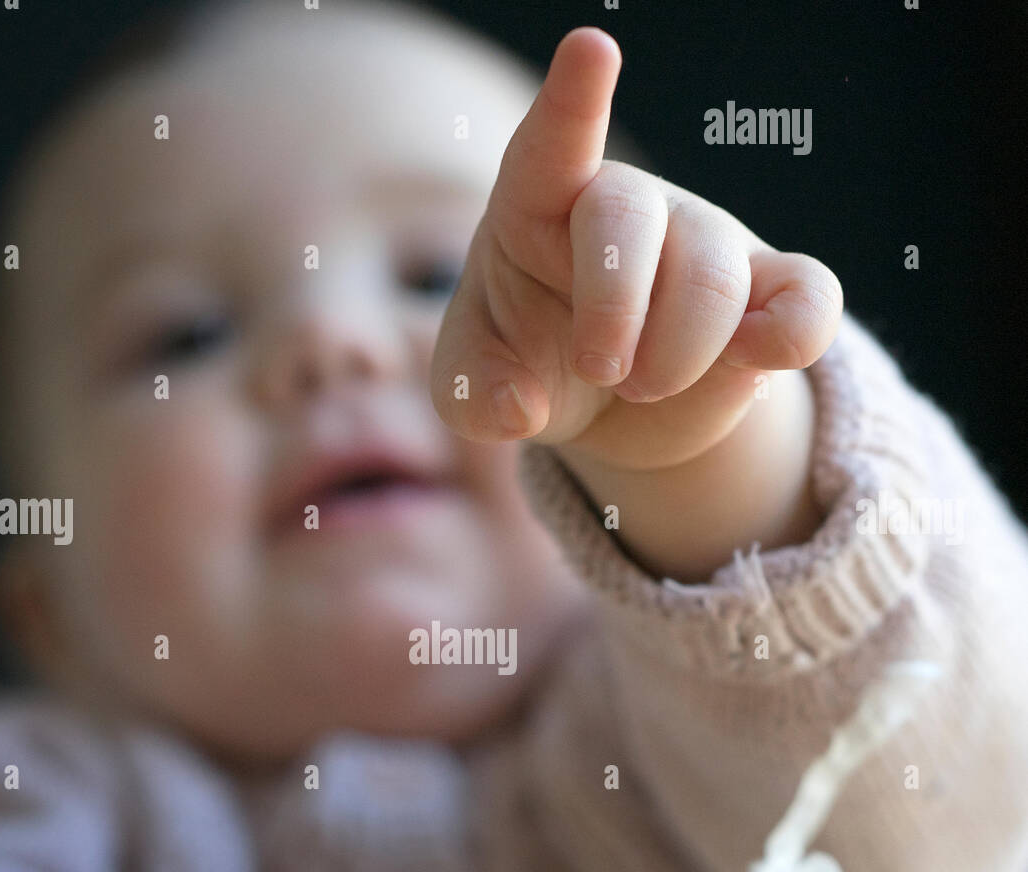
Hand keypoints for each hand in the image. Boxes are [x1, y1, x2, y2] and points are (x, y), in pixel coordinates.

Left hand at [430, 27, 842, 481]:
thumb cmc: (527, 359)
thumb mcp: (475, 383)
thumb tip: (518, 410)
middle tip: (601, 371)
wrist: (604, 404)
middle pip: (630, 218)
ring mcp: (704, 239)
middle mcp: (629, 204)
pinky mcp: (766, 293)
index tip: (593, 49)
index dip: (574, 100)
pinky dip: (793, 332)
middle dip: (612, 309)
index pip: (554, 140)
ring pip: (712, 278)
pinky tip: (758, 357)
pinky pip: (809, 296)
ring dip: (676, 356)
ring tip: (641, 389)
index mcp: (539, 203)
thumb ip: (473, 396)